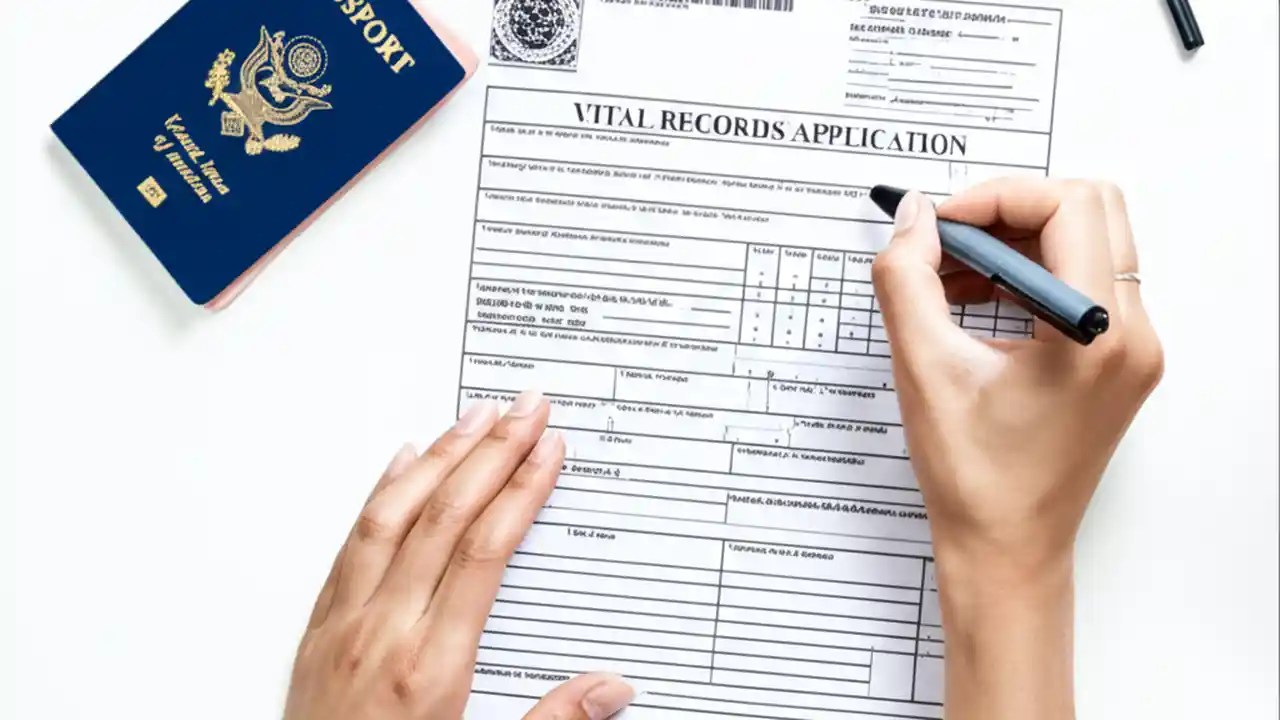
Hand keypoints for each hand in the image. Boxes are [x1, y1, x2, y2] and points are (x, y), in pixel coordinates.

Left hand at [284, 392, 634, 719]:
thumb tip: (610, 690)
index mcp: (431, 666)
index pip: (485, 550)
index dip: (521, 490)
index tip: (547, 450)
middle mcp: (383, 632)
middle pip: (444, 517)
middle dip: (491, 452)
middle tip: (525, 407)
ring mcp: (343, 624)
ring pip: (392, 516)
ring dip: (438, 458)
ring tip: (473, 417)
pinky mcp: (317, 630)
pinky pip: (351, 543)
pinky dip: (380, 494)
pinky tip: (402, 466)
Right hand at [871, 179, 1162, 718]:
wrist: (1006, 548)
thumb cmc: (975, 479)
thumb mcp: (924, 369)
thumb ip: (907, 280)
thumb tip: (912, 219)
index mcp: (1097, 335)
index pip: (1067, 208)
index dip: (996, 197)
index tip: (941, 222)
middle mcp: (1132, 336)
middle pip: (1089, 211)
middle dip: (1010, 210)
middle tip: (948, 238)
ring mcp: (1132, 349)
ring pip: (1086, 243)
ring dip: (1016, 241)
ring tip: (947, 275)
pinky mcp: (1117, 361)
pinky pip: (1081, 283)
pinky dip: (1027, 274)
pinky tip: (969, 299)